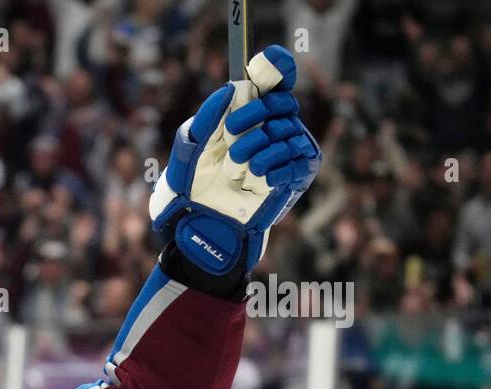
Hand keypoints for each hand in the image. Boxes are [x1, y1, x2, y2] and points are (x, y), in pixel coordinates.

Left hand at [150, 45, 320, 274]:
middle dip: (253, 117)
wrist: (202, 220)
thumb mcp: (191, 145)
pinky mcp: (297, 175)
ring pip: (288, 134)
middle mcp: (273, 125)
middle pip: (281, 103)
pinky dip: (276, 168)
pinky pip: (298, 162)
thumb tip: (231, 88)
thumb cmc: (193, 181)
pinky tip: (259, 179)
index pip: (276, 76)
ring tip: (236, 170)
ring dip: (257, 151)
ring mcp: (288, 149)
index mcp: (250, 110)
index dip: (276, 67)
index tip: (265, 66)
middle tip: (231, 137)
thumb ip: (208, 115)